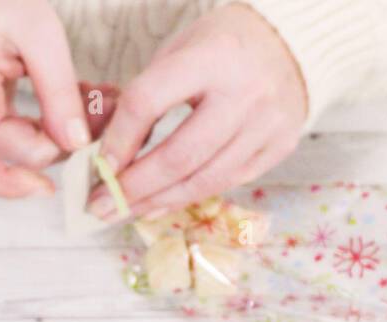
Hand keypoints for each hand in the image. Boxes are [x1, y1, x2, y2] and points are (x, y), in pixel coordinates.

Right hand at [0, 0, 107, 196]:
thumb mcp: (38, 33)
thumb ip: (58, 90)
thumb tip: (76, 142)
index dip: (0, 183)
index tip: (43, 185)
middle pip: (14, 154)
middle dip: (64, 141)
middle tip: (105, 115)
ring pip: (33, 142)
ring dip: (73, 128)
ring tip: (107, 102)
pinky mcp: (0, 107)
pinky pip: (36, 126)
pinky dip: (67, 115)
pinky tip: (95, 97)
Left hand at [89, 3, 306, 218]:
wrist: (289, 45)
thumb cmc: (221, 48)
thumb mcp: (179, 52)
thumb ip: (146, 97)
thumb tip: (109, 156)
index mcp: (211, 57)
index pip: (148, 103)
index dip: (118, 140)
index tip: (97, 165)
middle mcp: (245, 93)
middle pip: (179, 156)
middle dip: (134, 187)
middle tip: (101, 205)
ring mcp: (267, 124)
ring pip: (204, 180)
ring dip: (158, 202)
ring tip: (126, 211)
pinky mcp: (280, 146)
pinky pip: (228, 183)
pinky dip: (189, 197)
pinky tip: (162, 203)